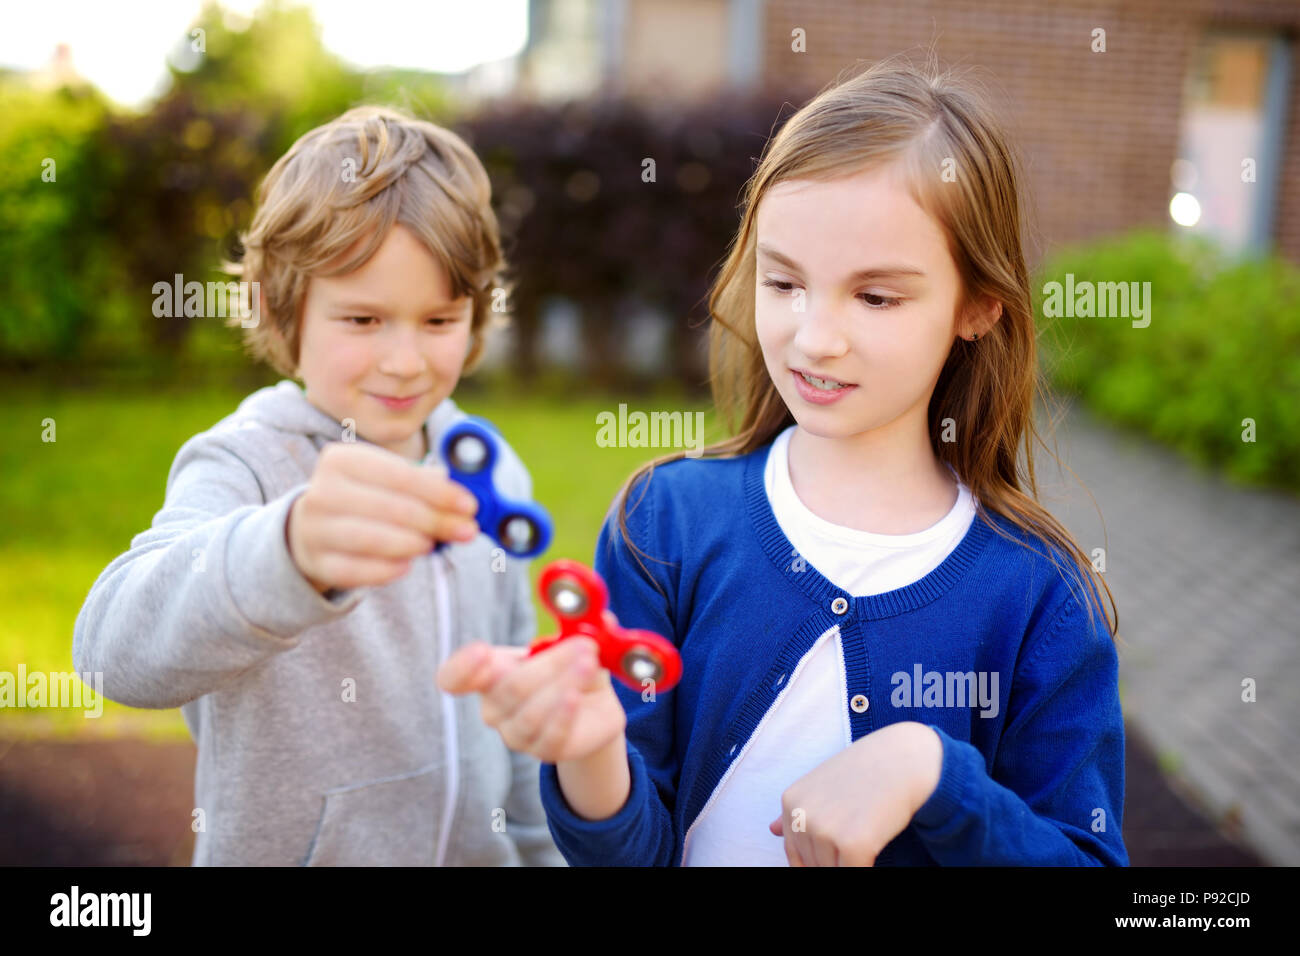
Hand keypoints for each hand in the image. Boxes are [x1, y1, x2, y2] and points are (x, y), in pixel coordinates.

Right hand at [286, 441, 478, 591]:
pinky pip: (357, 571)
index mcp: (342, 460)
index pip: (400, 475)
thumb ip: (425, 483)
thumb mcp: (388, 480)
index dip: (440, 492)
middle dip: (435, 521)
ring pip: (372, 539)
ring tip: (433, 545)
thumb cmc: (364, 499)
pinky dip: (387, 569)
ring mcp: (314, 530)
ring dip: (413, 544)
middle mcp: (321, 492)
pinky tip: (406, 564)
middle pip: (391, 508)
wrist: (312, 529)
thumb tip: (464, 497)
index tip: (470, 505)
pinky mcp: (318, 563)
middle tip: (466, 531)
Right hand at [437, 637, 626, 764]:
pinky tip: (576, 698)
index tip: (482, 651)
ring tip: (589, 665)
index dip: (461, 668)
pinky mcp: (543, 751)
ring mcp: (515, 733)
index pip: (453, 678)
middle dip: (549, 664)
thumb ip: (579, 625)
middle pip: (508, 688)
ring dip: (562, 686)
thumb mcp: (574, 640)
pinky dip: (562, 716)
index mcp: (490, 673)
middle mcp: (495, 707)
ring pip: (529, 714)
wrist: (594, 705)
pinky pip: (548, 738)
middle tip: (583, 645)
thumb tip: (595, 613)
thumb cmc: (571, 665)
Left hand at [768, 721, 942, 865]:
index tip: (837, 851)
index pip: (794, 853)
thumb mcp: (822, 784)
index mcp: (790, 801)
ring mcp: (824, 830)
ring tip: (866, 838)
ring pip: (832, 871)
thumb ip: (798, 810)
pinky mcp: (852, 844)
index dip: (815, 861)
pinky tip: (875, 851)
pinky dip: (865, 867)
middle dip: (834, 861)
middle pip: (813, 865)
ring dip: (849, 863)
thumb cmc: (866, 771)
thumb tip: (771, 831)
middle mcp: (801, 816)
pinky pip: (854, 873)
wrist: (904, 758)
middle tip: (856, 838)